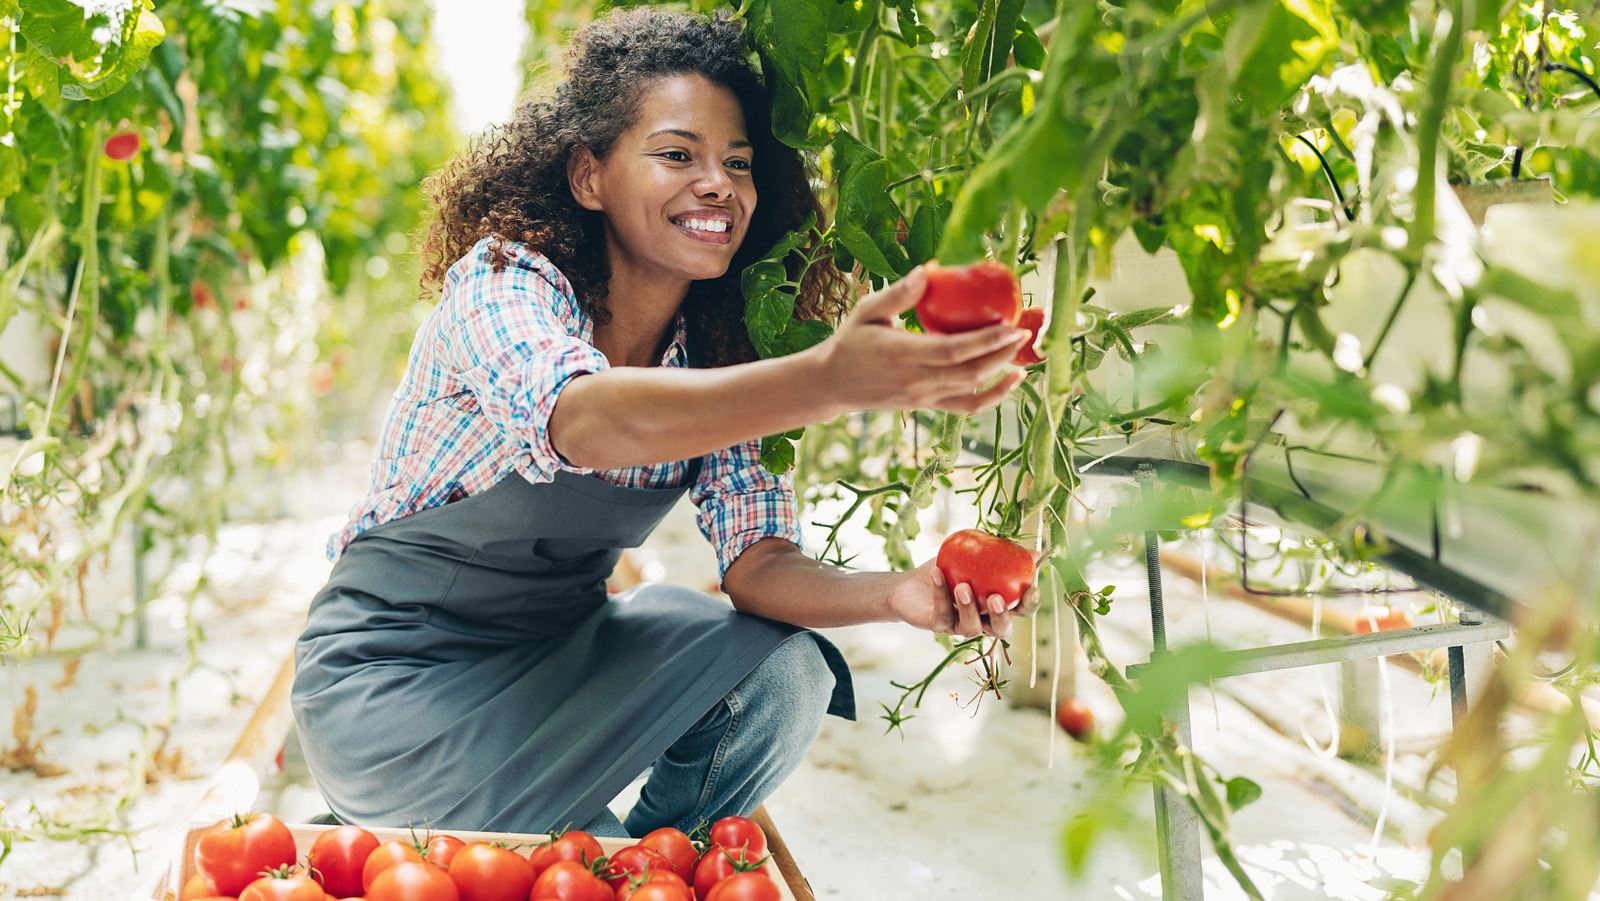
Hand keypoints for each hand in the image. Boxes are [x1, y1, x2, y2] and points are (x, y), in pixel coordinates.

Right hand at [816, 264, 1027, 415]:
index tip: (1010, 324)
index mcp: (902, 354)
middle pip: (970, 372)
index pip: (953, 351)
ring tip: (1021, 350)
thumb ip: (898, 294)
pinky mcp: (927, 406)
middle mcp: (916, 380)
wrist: (833, 384)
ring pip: (972, 390)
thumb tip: (929, 270)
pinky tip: (1011, 380)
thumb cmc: (850, 342)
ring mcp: (923, 397)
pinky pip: (966, 407)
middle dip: (1002, 353)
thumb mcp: (867, 312)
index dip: (986, 340)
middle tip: (1024, 330)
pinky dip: (993, 397)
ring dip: (1001, 372)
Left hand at [887, 558, 1023, 639]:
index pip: (1020, 611)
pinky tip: (937, 573)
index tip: (1032, 589)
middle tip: (996, 599)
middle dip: (1001, 617)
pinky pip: (942, 612)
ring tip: (963, 587)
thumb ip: (1003, 556)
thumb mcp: (976, 558)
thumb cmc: (949, 571)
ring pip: (971, 628)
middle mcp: (981, 621)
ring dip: (968, 607)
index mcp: (995, 607)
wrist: (910, 584)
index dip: (1029, 605)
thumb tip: (1036, 553)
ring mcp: (958, 626)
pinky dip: (940, 592)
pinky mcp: (937, 625)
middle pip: (1000, 630)